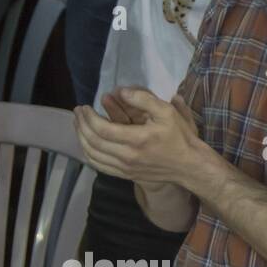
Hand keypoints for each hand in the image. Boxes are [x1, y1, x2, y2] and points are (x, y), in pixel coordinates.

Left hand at [73, 88, 200, 184]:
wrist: (189, 166)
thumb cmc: (179, 137)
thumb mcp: (167, 112)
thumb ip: (143, 99)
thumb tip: (121, 91)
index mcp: (137, 139)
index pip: (102, 129)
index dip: (88, 117)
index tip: (84, 107)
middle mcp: (127, 156)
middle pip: (93, 142)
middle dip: (81, 125)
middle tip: (77, 112)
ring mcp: (125, 168)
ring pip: (93, 155)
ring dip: (81, 139)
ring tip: (78, 124)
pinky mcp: (125, 175)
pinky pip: (100, 166)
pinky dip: (88, 154)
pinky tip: (86, 143)